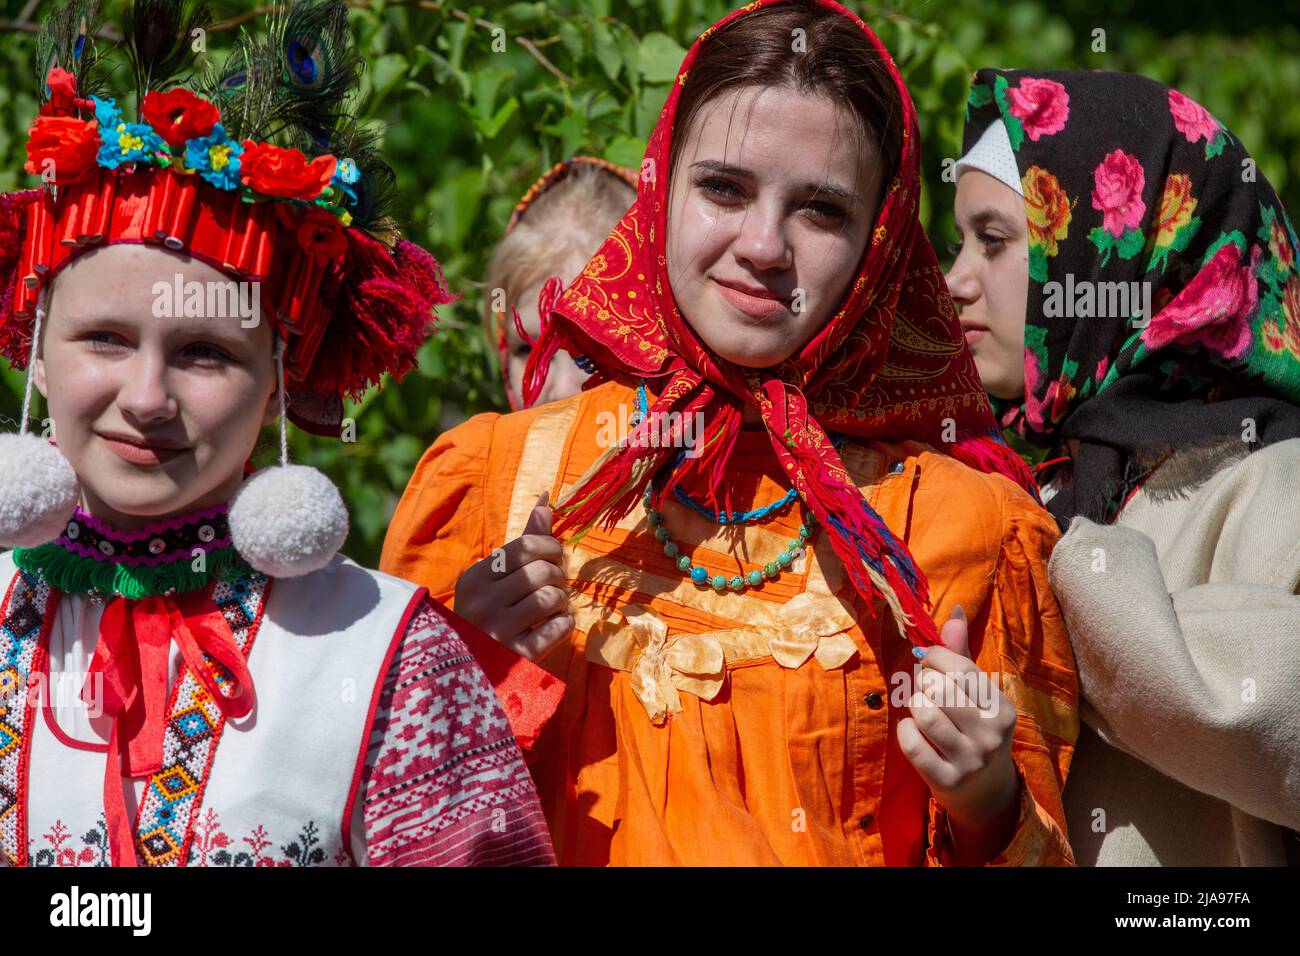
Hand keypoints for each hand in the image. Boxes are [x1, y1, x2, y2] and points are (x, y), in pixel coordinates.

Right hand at [453, 491, 573, 660]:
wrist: (472, 666)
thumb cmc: (490, 612)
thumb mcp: (496, 577)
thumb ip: (524, 540)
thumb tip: (546, 500)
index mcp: (475, 577)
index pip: (527, 546)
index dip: (550, 548)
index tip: (553, 557)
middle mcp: (482, 602)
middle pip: (542, 571)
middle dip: (558, 575)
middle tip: (554, 584)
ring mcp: (498, 631)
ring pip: (552, 598)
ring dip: (561, 601)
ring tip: (552, 607)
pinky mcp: (517, 657)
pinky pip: (558, 629)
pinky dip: (564, 625)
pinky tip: (553, 627)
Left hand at [897, 607, 1021, 863]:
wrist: (985, 793)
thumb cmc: (974, 731)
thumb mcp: (976, 695)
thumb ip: (961, 654)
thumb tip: (954, 609)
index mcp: (1001, 706)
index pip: (960, 668)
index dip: (933, 658)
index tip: (926, 662)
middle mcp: (991, 733)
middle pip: (940, 688)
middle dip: (922, 682)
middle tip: (923, 689)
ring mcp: (970, 759)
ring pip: (924, 712)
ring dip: (913, 705)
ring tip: (920, 709)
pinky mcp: (947, 780)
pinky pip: (911, 743)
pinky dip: (905, 730)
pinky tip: (913, 731)